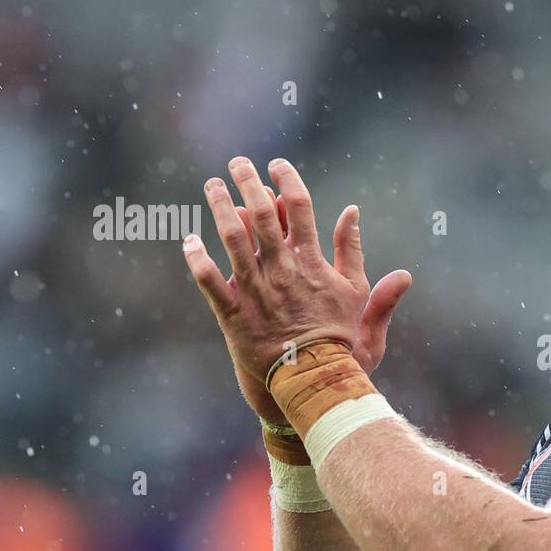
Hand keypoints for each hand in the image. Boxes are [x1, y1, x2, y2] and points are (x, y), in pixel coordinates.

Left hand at [183, 157, 411, 423]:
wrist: (317, 387)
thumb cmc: (345, 349)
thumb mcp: (362, 301)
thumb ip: (357, 255)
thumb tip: (353, 213)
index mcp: (313, 266)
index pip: (300, 210)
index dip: (288, 182)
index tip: (278, 165)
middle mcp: (282, 272)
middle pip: (261, 215)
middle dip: (248, 183)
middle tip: (238, 163)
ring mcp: (256, 293)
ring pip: (232, 240)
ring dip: (220, 209)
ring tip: (211, 186)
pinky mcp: (234, 316)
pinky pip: (209, 282)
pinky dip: (197, 260)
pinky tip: (188, 241)